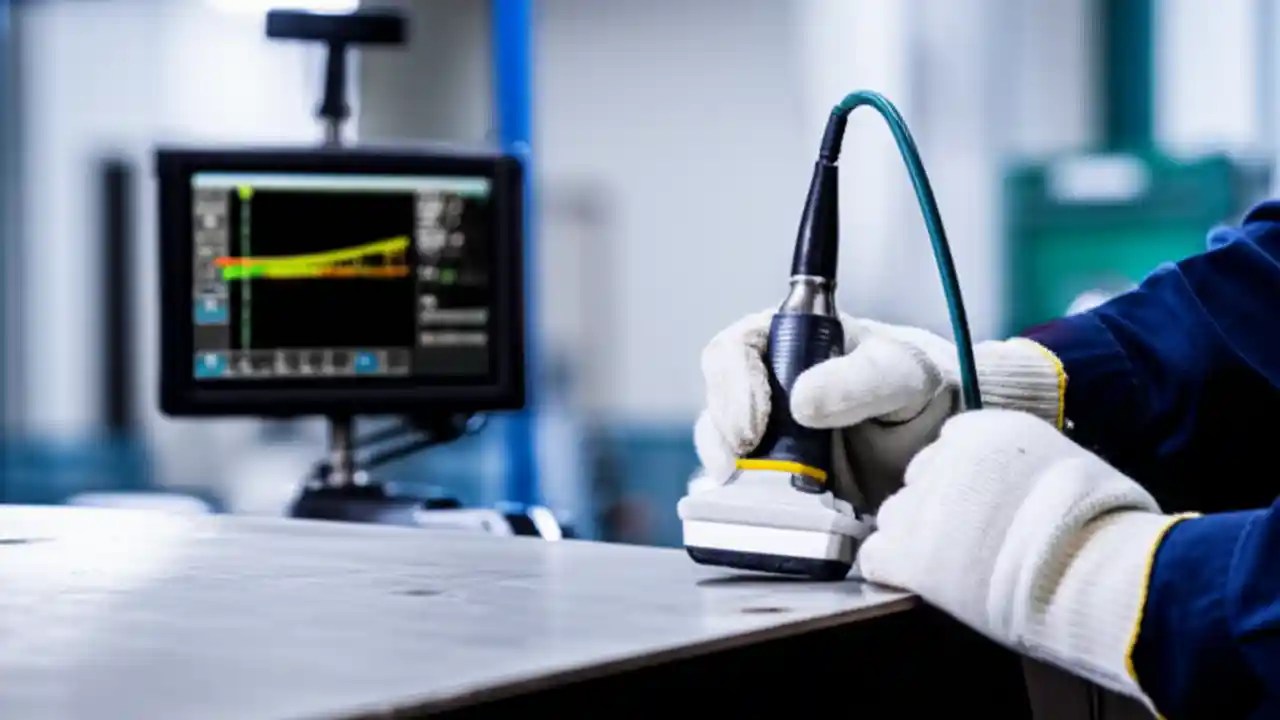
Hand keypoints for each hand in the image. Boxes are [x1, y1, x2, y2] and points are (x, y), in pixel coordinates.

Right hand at [693, 309, 1060, 509]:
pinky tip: (765, 516)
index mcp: (791, 342)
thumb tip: (801, 402)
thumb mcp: (906, 374)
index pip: (736, 350)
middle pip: (718, 406)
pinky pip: (743, 495)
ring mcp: (770, 437)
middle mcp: (770, 387)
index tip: (751, 426)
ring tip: (757, 497)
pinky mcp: (777, 484)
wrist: (948, 446)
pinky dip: (748, 507)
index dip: (731, 385)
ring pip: (723, 454)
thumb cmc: (927, 390)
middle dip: (720, 438)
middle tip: (740, 467)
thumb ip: (861, 380)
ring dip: (731, 478)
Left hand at [858, 408, 1185, 705]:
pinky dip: (893, 569)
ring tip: (952, 565)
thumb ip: (1026, 461)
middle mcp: (941, 458)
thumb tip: (1024, 475)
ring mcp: (919, 506)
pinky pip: (876, 556)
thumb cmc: (1100, 523)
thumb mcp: (1066, 462)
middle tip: (970, 537)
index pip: (949, 446)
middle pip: (919, 478)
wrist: (1090, 569)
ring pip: (895, 516)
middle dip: (938, 505)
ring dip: (915, 537)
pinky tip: (921, 582)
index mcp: (982, 430)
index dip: (965, 480)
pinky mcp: (906, 554)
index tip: (985, 503)